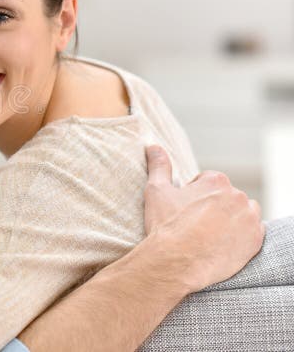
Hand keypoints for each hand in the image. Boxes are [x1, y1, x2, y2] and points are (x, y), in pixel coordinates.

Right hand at [143, 145, 264, 292]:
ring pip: (244, 213)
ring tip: (211, 234)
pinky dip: (241, 237)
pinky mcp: (255, 240)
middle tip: (196, 225)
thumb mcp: (157, 191)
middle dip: (214, 207)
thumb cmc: (166, 225)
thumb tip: (153, 146)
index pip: (209, 182)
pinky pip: (253, 233)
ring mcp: (249, 219)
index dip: (194, 196)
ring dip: (232, 219)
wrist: (177, 262)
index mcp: (216, 181)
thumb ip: (159, 165)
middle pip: (227, 197)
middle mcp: (237, 196)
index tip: (186, 210)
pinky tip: (222, 244)